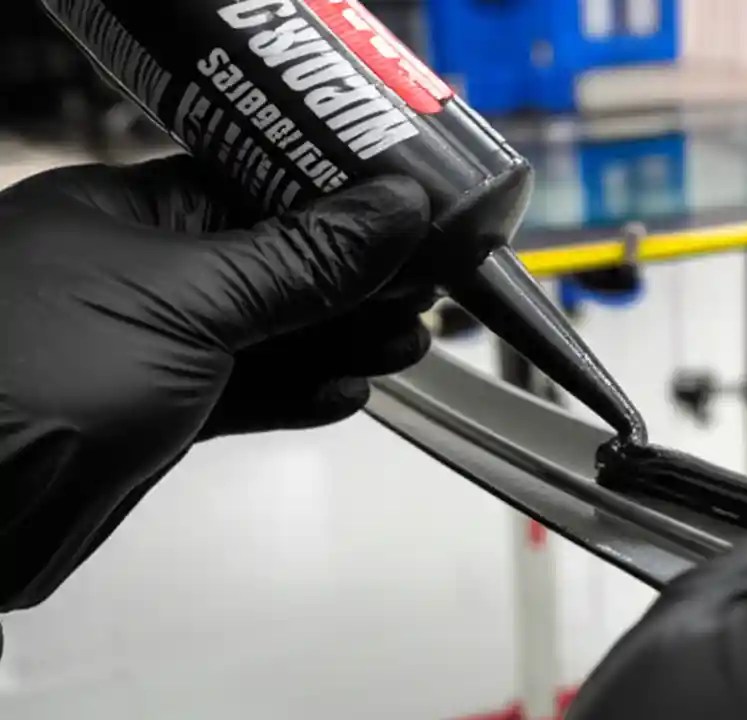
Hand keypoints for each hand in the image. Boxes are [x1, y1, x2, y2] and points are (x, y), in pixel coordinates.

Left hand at [0, 156, 432, 610]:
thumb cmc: (39, 370)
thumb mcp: (191, 300)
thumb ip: (301, 261)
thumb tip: (396, 206)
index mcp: (129, 213)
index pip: (258, 189)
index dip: (341, 204)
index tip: (414, 220)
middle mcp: (141, 273)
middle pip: (274, 267)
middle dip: (353, 284)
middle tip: (428, 293)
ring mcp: (151, 348)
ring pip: (269, 338)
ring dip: (340, 343)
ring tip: (409, 345)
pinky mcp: (160, 417)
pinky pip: (247, 396)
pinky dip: (299, 396)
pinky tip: (348, 395)